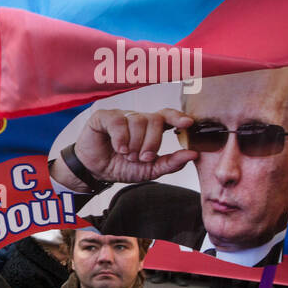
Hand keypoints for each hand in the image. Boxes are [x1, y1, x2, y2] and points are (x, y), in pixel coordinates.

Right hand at [52, 107, 198, 190]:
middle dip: (152, 142)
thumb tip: (193, 154)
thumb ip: (171, 163)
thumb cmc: (121, 167)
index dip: (178, 117)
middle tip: (142, 158)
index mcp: (151, 128)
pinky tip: (119, 148)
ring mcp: (121, 115)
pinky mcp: (104, 116)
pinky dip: (121, 138)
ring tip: (126, 155)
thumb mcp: (149, 170)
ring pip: (137, 121)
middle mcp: (138, 118)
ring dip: (134, 143)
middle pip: (154, 120)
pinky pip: (118, 122)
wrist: (94, 172)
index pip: (168, 115)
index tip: (187, 123)